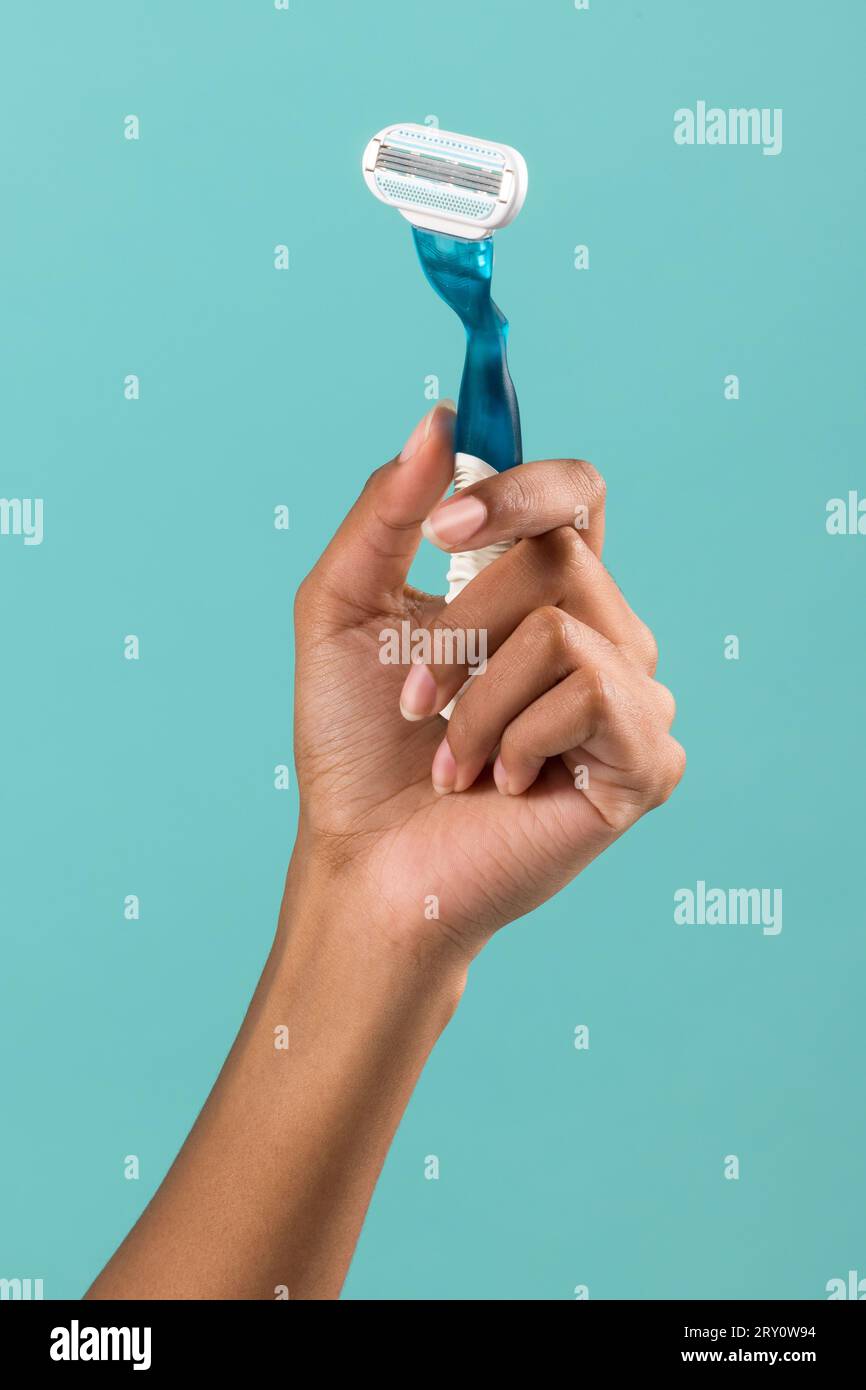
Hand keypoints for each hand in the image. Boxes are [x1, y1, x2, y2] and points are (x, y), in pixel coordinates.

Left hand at [289, 401, 683, 959]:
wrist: (368, 861)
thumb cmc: (358, 746)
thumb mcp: (345, 611)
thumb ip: (384, 513)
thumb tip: (439, 421)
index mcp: (540, 595)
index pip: (575, 495)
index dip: (522, 486)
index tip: (445, 522)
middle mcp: (600, 635)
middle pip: (561, 555)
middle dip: (461, 626)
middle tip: (415, 698)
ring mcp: (631, 697)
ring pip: (566, 626)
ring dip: (475, 697)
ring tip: (450, 756)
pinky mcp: (646, 759)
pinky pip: (593, 689)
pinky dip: (516, 737)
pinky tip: (502, 786)